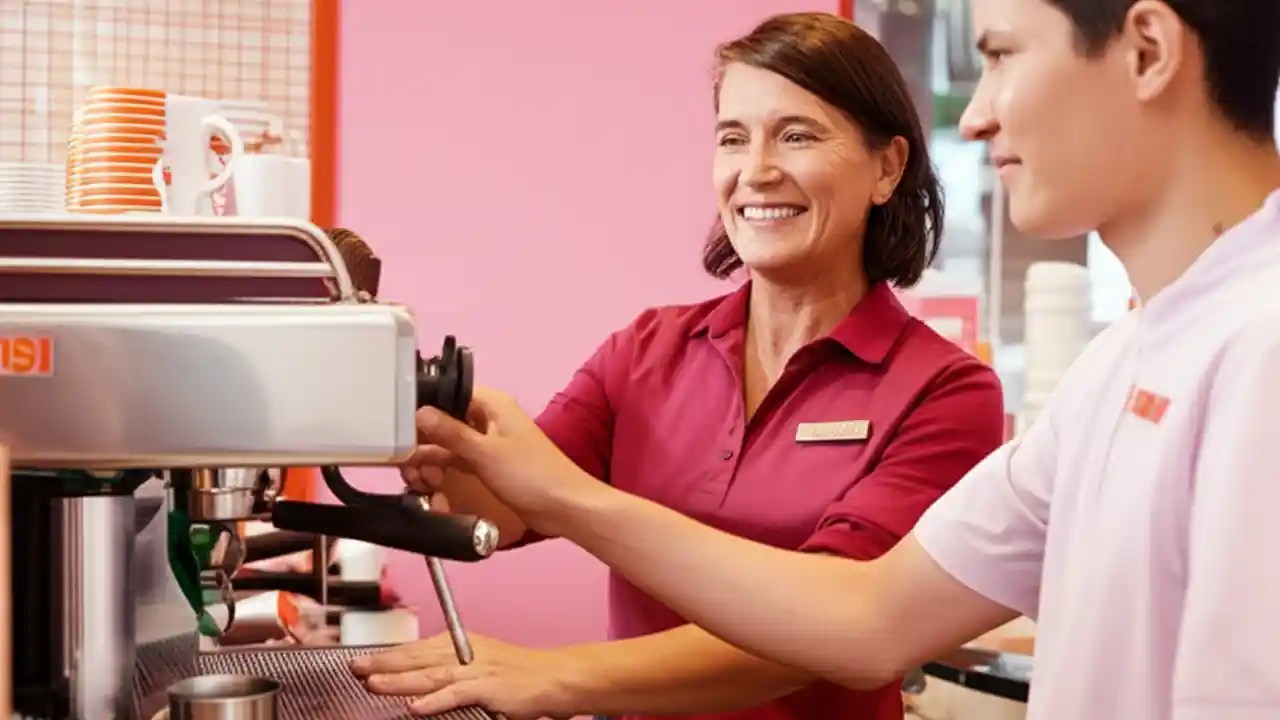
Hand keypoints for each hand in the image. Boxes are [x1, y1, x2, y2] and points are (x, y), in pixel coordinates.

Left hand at [350, 631, 578, 719]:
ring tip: (373, 684)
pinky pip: (458, 694)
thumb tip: (421, 682)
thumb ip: (453, 672)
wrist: (556, 678)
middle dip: (384, 664)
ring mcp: (478, 669)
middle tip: (355, 668)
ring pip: (431, 674)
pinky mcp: (491, 687)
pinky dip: (436, 700)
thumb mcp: (482, 666)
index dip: (390, 656)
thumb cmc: (522, 676)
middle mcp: (467, 653)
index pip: (418, 648)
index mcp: (463, 645)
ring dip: (400, 680)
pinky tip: (415, 707)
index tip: (363, 662)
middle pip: (418, 657)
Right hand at [407, 386, 603, 534]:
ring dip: (430, 458)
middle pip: (444, 420)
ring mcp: (487, 443)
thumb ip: (451, 433)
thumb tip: (419, 412)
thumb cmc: (531, 475)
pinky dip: (444, 470)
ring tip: (415, 476)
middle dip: (422, 439)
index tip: (400, 423)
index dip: (424, 405)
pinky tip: (429, 482)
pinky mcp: (488, 465)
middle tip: (404, 459)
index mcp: (492, 404)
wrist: (563, 507)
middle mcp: (488, 419)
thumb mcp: (485, 453)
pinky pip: (458, 461)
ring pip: (448, 444)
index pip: (449, 393)